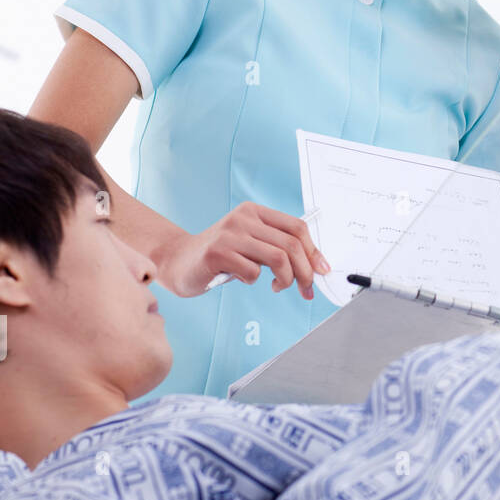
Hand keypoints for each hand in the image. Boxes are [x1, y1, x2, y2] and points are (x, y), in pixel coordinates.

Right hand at [151, 202, 329, 299]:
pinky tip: (244, 278)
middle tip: (305, 288)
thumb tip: (314, 266)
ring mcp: (230, 234)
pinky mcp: (217, 253)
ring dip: (285, 279)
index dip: (314, 251)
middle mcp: (243, 218)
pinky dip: (254, 280)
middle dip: (305, 272)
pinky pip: (252, 272)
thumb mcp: (252, 243)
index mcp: (255, 212)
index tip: (322, 271)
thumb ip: (278, 248)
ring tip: (278, 286)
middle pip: (291, 245)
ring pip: (278, 258)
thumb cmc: (221, 256)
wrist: (177, 261)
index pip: (297, 228)